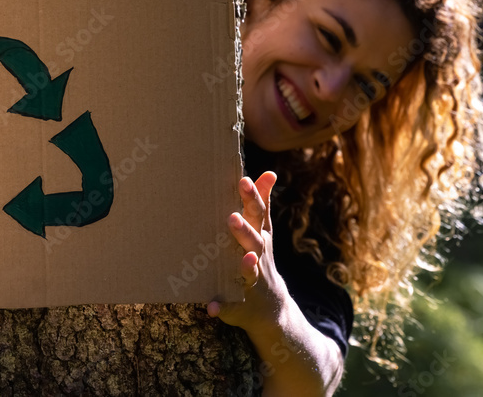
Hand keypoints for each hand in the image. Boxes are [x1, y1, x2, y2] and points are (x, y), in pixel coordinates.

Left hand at [207, 171, 286, 334]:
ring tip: (244, 259)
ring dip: (246, 266)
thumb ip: (263, 204)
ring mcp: (251, 282)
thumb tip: (269, 173)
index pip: (258, 214)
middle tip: (232, 217)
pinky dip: (221, 307)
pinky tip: (210, 307)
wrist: (271, 309)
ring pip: (249, 272)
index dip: (252, 198)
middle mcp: (258, 258)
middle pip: (254, 242)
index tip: (244, 180)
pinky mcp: (239, 304)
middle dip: (244, 230)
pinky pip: (230, 306)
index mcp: (260, 238)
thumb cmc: (260, 259)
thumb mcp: (264, 232)